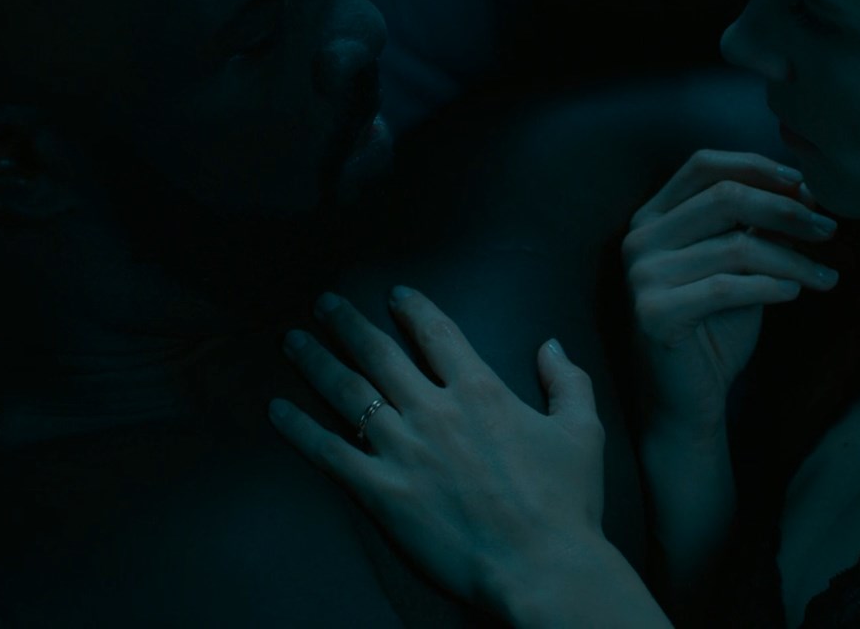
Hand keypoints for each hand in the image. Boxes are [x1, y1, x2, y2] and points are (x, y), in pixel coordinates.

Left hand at [269, 287, 607, 615]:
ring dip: (316, 362)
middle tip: (325, 304)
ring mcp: (403, 450)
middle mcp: (434, 410)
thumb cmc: (565, 502)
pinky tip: (276, 409)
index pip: (437, 333)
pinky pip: (329, 453)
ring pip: (347, 392)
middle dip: (348, 324)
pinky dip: (299, 428)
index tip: (394, 294)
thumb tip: (551, 345)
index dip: (413, 309)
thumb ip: (567, 381)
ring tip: (293, 341)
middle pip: (379, 353)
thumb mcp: (582, 431)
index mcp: (480, 390)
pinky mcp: (382, 492)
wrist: (540, 565)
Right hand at [623, 149, 839, 436]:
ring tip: (825, 276)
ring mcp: (641, 275)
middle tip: (829, 230)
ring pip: (734, 247)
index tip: (804, 185)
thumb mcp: (739, 265)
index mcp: (653, 216)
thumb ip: (760, 227)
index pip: (703, 165)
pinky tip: (795, 293)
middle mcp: (640, 238)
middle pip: (724, 197)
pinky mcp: (654, 312)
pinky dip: (769, 287)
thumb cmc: (715, 327)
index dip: (757, 166)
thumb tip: (807, 191)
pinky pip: (725, 287)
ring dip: (792, 259)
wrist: (688, 399)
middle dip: (786, 211)